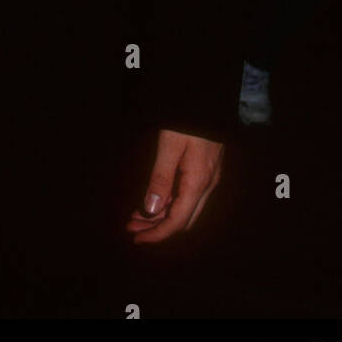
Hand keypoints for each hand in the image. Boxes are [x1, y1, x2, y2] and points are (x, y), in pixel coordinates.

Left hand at [126, 129, 222, 243]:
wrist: (210, 102)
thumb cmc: (189, 121)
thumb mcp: (170, 145)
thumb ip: (161, 178)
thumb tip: (151, 210)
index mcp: (198, 182)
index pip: (178, 221)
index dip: (157, 234)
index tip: (137, 239)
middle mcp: (207, 185)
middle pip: (183, 220)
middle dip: (157, 229)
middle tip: (132, 228)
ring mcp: (208, 179)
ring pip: (185, 209)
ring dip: (162, 217)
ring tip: (136, 217)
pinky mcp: (205, 171)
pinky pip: (187, 196)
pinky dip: (169, 203)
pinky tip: (154, 200)